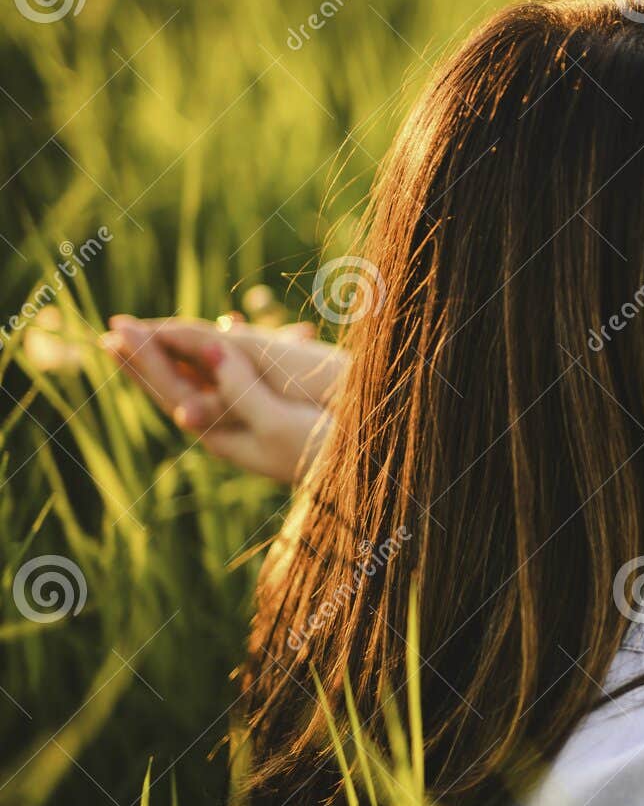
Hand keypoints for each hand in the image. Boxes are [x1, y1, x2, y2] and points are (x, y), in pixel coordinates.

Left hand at [99, 314, 346, 484]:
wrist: (368, 474)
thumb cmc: (324, 452)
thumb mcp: (277, 424)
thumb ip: (239, 388)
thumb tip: (208, 347)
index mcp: (222, 433)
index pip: (170, 391)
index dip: (143, 359)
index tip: (116, 332)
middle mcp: (232, 427)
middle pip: (177, 388)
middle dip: (147, 358)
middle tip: (114, 331)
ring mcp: (254, 419)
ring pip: (207, 380)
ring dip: (182, 355)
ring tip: (159, 335)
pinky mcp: (277, 409)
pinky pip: (241, 374)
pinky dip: (229, 349)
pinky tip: (233, 333)